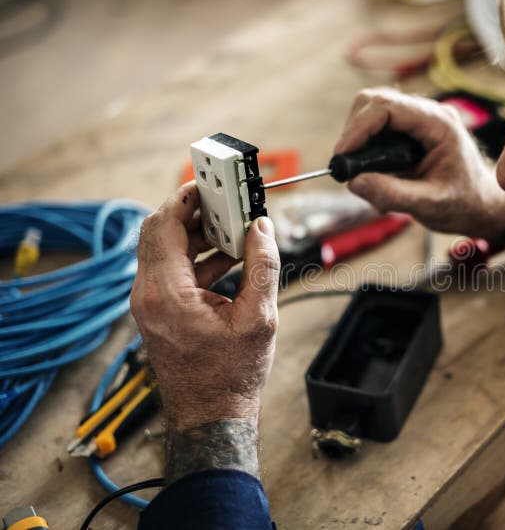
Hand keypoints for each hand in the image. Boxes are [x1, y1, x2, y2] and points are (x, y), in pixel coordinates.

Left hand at [130, 182, 279, 431]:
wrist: (211, 416)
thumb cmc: (230, 376)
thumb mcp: (258, 317)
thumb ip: (262, 267)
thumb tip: (263, 229)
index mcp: (166, 294)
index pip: (165, 225)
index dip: (186, 198)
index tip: (208, 182)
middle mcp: (148, 295)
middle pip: (159, 232)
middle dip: (192, 211)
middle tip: (225, 201)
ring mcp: (149, 304)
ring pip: (164, 249)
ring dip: (197, 234)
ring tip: (234, 228)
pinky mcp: (158, 312)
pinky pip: (171, 270)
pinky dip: (197, 257)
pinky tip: (229, 257)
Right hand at [336, 87, 504, 239]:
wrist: (481, 206)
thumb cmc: (463, 204)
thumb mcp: (429, 204)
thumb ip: (393, 194)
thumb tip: (354, 182)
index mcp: (439, 124)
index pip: (388, 107)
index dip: (358, 127)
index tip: (342, 155)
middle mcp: (428, 114)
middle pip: (375, 101)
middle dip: (354, 132)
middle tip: (346, 167)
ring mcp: (418, 120)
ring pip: (372, 113)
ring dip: (359, 141)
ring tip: (362, 175)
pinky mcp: (410, 131)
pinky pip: (378, 130)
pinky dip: (366, 150)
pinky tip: (374, 176)